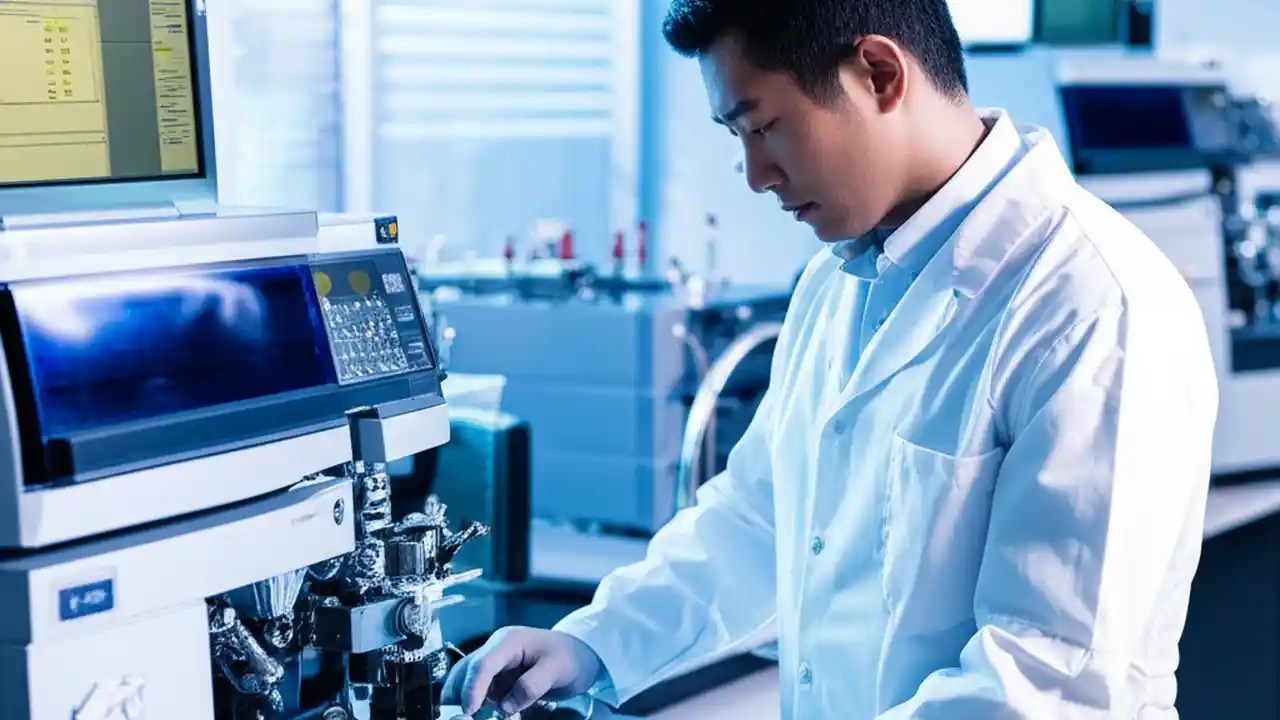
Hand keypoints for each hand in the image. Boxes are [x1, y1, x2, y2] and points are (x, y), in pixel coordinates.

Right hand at [441, 627, 602, 715]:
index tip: (468, 711)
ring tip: (463, 717)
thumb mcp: (556, 670)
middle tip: (458, 717)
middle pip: (466, 670)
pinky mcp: (496, 677)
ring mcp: (494, 663)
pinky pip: (478, 689)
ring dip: (460, 699)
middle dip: (457, 694)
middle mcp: (495, 650)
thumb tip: (505, 706)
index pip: (483, 664)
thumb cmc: (569, 658)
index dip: (472, 688)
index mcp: (508, 642)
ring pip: (466, 679)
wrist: (580, 653)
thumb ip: (531, 686)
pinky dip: (473, 702)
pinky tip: (475, 715)